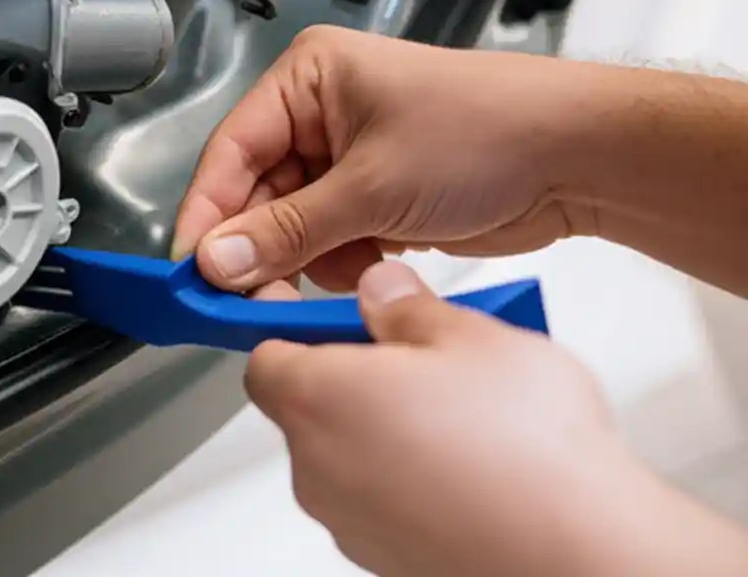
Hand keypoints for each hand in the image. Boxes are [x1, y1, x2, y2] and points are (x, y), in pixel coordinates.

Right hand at [172, 26, 600, 292]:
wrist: (578, 157)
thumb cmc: (488, 131)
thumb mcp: (372, 186)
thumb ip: (287, 230)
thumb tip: (218, 260)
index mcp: (309, 78)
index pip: (231, 151)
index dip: (207, 213)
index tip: (191, 270)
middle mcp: (321, 113)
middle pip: (256, 193)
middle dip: (262, 245)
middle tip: (252, 297)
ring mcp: (349, 157)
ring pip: (290, 225)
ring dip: (308, 258)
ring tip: (348, 265)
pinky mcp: (374, 194)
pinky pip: (327, 240)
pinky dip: (340, 262)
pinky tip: (372, 263)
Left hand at [250, 261, 747, 575]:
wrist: (578, 551)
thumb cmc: (524, 451)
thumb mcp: (470, 334)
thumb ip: (407, 307)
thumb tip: (381, 292)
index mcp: (317, 398)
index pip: (265, 355)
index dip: (297, 329)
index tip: (333, 315)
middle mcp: (316, 466)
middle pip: (309, 406)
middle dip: (355, 377)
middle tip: (418, 357)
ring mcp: (348, 521)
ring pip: (348, 454)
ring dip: (386, 429)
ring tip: (461, 412)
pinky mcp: (384, 558)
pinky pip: (381, 499)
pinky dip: (409, 478)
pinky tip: (471, 464)